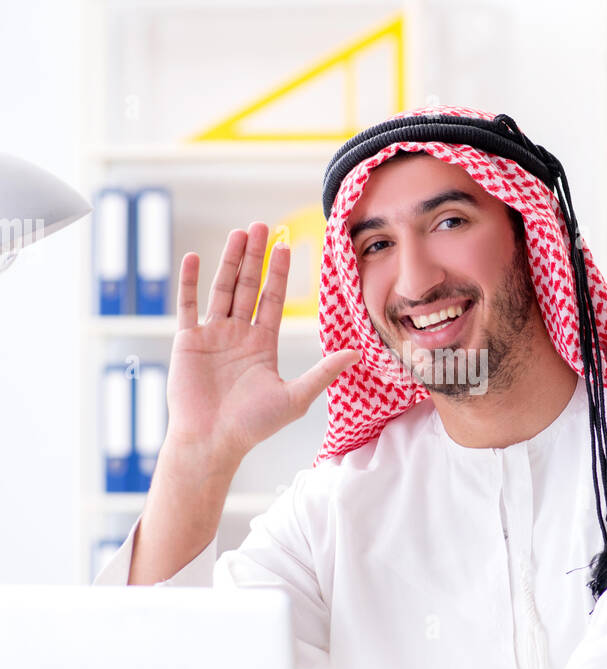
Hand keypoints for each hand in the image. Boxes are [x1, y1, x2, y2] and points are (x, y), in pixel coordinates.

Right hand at [166, 223, 360, 471]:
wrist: (211, 442)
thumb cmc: (253, 426)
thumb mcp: (295, 396)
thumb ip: (323, 372)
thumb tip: (357, 353)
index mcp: (263, 344)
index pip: (273, 299)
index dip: (279, 273)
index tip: (286, 246)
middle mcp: (238, 335)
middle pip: (247, 286)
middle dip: (255, 257)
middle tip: (262, 226)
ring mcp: (212, 335)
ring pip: (221, 289)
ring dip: (229, 261)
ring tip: (238, 233)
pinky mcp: (187, 342)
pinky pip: (187, 306)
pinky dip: (190, 282)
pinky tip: (195, 258)